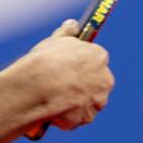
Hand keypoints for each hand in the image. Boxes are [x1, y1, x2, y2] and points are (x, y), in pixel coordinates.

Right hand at [18, 19, 114, 137]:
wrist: (38, 88)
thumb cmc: (46, 61)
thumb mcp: (55, 40)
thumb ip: (67, 33)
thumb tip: (73, 24)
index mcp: (99, 57)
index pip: (95, 60)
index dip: (81, 64)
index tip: (70, 67)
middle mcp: (104, 79)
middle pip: (96, 82)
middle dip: (83, 84)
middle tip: (62, 84)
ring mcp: (97, 100)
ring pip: (89, 101)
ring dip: (78, 101)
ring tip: (55, 99)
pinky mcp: (87, 118)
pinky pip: (79, 116)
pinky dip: (69, 115)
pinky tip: (54, 109)